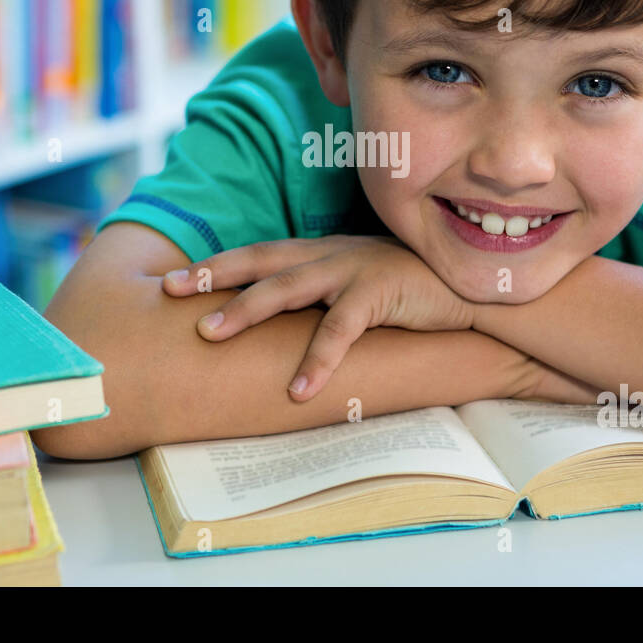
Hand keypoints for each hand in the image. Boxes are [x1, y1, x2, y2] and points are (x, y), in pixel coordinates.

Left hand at [162, 235, 475, 400]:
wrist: (472, 286)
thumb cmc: (412, 290)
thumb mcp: (359, 286)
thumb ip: (323, 296)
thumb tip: (282, 323)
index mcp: (322, 251)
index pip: (259, 254)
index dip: (216, 264)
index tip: (173, 279)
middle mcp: (330, 253)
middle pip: (260, 260)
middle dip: (212, 274)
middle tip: (170, 291)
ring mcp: (353, 269)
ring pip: (287, 287)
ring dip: (245, 308)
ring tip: (208, 334)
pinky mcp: (379, 293)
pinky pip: (339, 330)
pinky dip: (317, 360)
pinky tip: (297, 390)